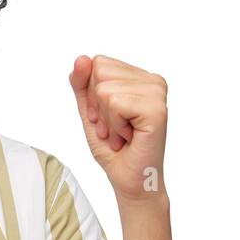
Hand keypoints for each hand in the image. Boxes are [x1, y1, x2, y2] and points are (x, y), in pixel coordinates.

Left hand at [69, 54, 168, 204]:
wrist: (129, 180)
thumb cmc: (113, 149)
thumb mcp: (90, 111)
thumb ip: (82, 84)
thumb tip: (81, 58)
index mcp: (140, 77)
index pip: (98, 64)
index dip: (92, 95)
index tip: (107, 118)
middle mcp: (153, 80)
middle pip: (99, 72)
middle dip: (98, 107)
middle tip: (114, 128)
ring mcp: (157, 93)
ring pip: (104, 89)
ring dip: (107, 120)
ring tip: (122, 135)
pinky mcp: (157, 109)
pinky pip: (114, 104)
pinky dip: (114, 127)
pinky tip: (128, 138)